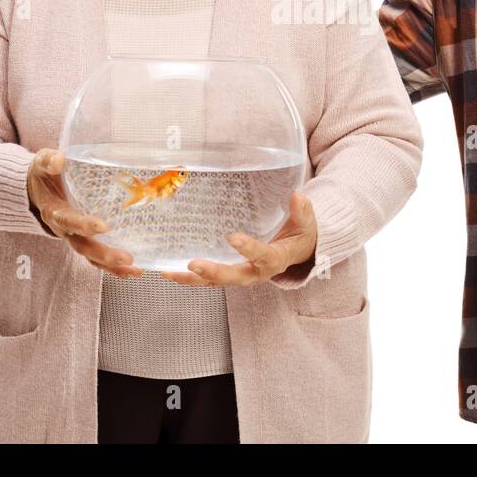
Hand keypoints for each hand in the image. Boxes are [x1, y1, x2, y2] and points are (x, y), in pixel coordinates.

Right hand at [26, 148, 142, 278]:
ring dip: (112, 266)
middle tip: (126, 257)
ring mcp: (74, 238)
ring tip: (135, 270)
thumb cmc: (43, 174)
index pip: (68, 220)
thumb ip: (48, 161)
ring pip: (91, 257)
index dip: (83, 225)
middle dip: (104, 254)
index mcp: (54, 211)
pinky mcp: (83, 240)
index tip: (102, 226)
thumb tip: (59, 160)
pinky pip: (97, 258)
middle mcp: (64, 230)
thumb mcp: (41, 163)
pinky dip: (114, 267)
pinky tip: (135, 270)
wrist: (34, 188)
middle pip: (83, 246)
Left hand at [160, 190, 318, 286]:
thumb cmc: (301, 235)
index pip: (262, 255)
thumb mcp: (306, 222)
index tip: (233, 238)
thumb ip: (301, 211)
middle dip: (213, 272)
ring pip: (217, 282)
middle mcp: (257, 272)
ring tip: (171, 273)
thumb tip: (297, 195)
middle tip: (193, 264)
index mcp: (275, 259)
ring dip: (193, 279)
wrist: (299, 252)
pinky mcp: (232, 273)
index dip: (248, 248)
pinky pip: (210, 279)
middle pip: (234, 276)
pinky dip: (191, 278)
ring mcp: (242, 275)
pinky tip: (171, 272)